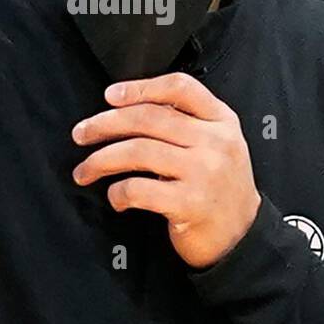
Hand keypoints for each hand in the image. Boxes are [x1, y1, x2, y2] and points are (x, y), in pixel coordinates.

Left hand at [71, 72, 261, 268]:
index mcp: (221, 120)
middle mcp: (215, 142)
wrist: (242, 236)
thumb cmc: (220, 187)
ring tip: (85, 170)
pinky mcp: (189, 204)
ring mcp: (203, 173)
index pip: (179, 88)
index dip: (140, 87)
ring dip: (101, 160)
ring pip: (137, 151)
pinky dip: (118, 192)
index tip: (110, 96)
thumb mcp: (218, 144)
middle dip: (105, 124)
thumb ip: (187, 122)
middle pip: (148, 118)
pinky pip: (139, 189)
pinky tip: (115, 197)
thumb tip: (130, 107)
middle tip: (81, 134)